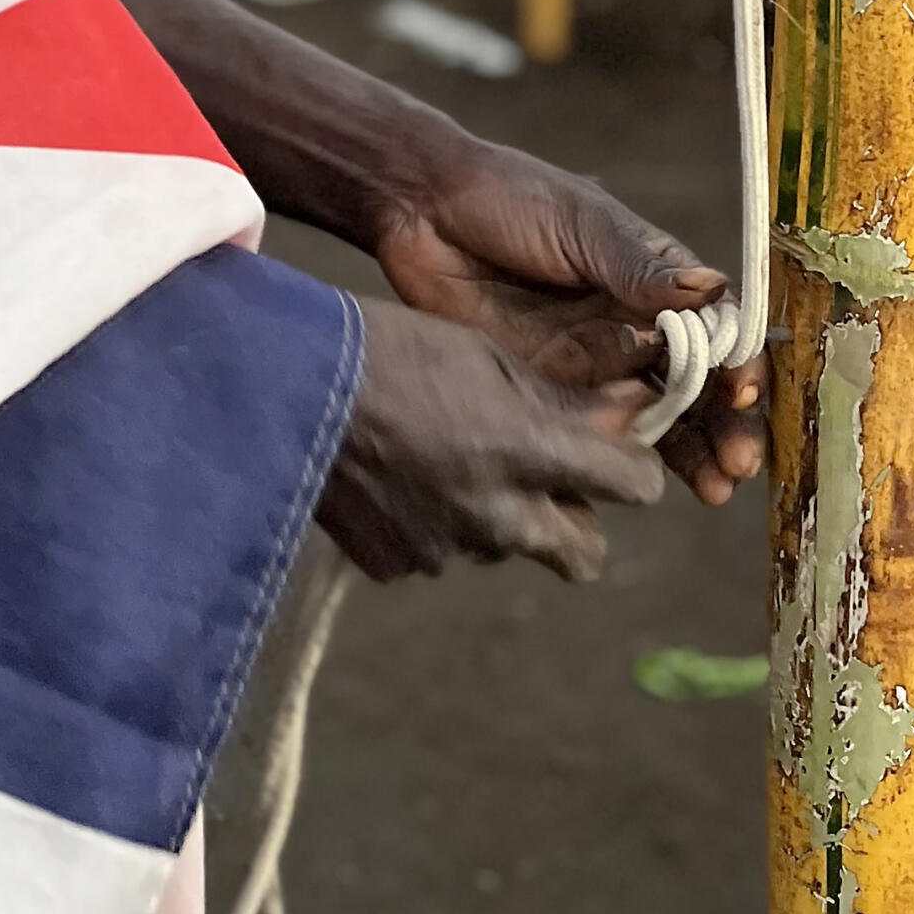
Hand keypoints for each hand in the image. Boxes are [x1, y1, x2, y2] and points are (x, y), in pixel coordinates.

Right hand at [317, 306, 663, 582]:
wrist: (280, 388)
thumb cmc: (388, 349)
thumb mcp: (482, 356)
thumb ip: (559, 402)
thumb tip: (631, 414)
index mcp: (528, 451)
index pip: (633, 486)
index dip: (632, 470)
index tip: (617, 454)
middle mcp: (498, 514)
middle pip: (582, 554)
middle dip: (575, 523)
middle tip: (544, 479)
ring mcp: (446, 548)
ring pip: (502, 545)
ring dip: (492, 514)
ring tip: (442, 454)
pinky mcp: (396, 564)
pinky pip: (436, 552)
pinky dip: (429, 523)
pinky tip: (395, 475)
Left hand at [370, 141, 765, 508]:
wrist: (422, 212)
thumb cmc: (510, 197)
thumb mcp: (582, 224)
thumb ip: (640, 267)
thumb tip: (712, 290)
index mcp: (655, 279)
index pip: (717, 326)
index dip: (738, 360)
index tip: (744, 391)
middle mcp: (634, 327)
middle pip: (698, 385)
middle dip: (724, 424)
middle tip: (738, 464)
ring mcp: (593, 363)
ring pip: (657, 417)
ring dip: (690, 452)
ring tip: (714, 488)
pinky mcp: (548, 391)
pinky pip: (595, 431)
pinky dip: (623, 457)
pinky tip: (642, 480)